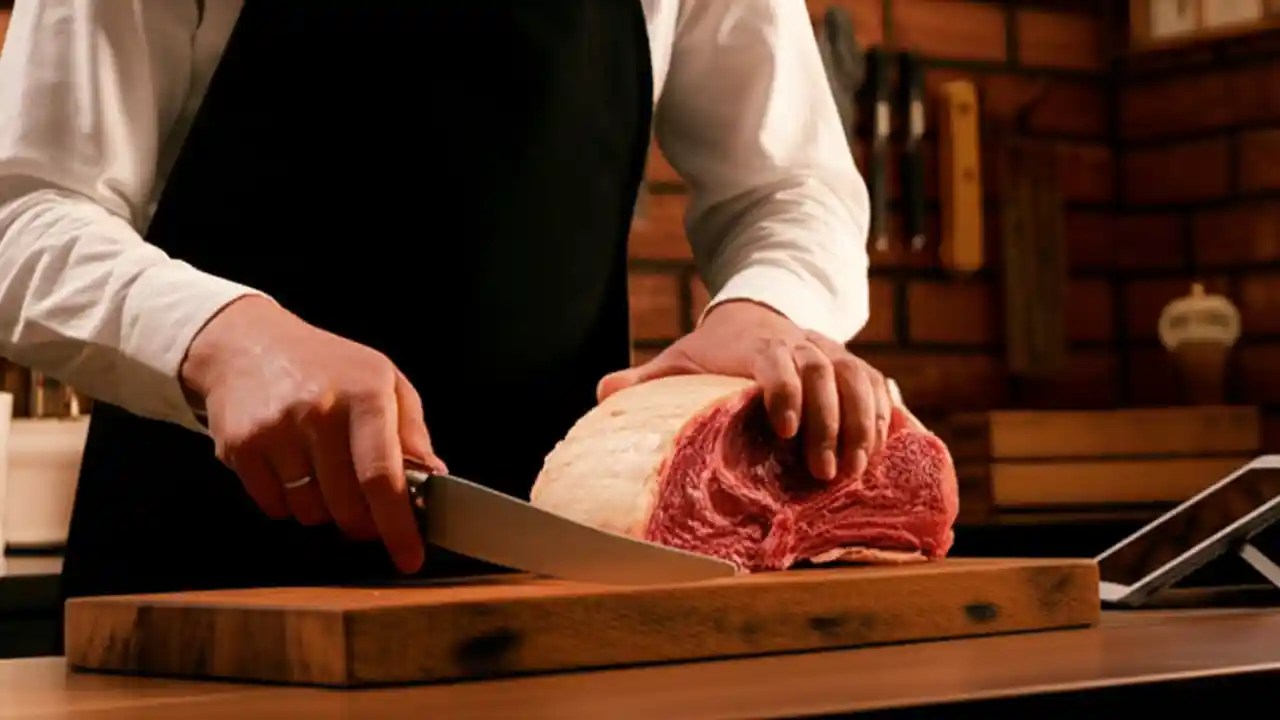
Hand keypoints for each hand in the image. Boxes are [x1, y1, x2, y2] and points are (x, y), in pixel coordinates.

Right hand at [180, 295, 443, 572]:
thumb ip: (412, 431)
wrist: (247, 344)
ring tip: (322, 472)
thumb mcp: (383, 380)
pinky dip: (288, 502)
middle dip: (363, 523)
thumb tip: (434, 477)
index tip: (409, 557)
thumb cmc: (327, 366)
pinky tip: (290, 468)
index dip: (398, 525)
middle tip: (365, 512)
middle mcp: (319, 410)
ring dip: (324, 510)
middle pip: (347, 505)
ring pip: (311, 512)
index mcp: (365, 393)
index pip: (383, 476)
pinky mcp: (240, 447)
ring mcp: (276, 429)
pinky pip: (275, 507)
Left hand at [598, 300, 890, 481]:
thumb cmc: (715, 351)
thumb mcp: (682, 360)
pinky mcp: (853, 366)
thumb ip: (647, 379)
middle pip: (823, 374)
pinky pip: (877, 385)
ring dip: (862, 424)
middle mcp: (801, 344)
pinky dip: (883, 415)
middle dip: (829, 422)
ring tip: (855, 471)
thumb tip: (602, 393)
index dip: (783, 391)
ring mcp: (832, 353)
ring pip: (857, 379)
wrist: (757, 315)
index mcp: (759, 345)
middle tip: (824, 471)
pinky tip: (881, 450)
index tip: (783, 428)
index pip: (777, 362)